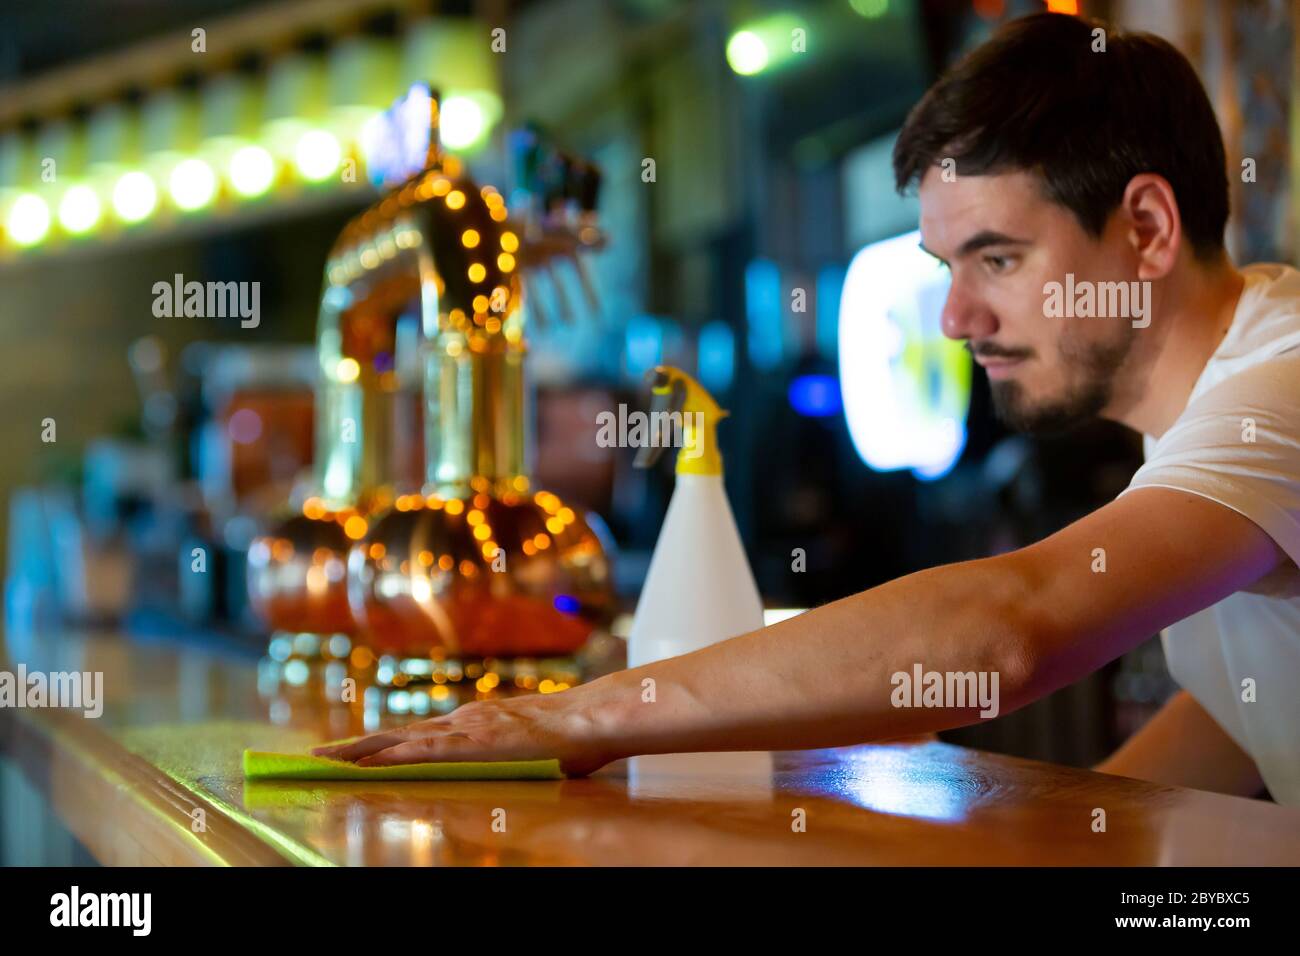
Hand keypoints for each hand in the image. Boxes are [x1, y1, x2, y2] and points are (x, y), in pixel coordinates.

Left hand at [311, 684, 615, 776]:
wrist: (587, 718)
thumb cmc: (569, 737)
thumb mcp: (528, 745)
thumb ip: (505, 750)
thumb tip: (500, 763)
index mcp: (474, 721)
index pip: (417, 733)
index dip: (382, 742)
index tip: (353, 750)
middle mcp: (460, 721)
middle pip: (395, 733)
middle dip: (354, 745)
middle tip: (316, 756)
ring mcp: (462, 730)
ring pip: (397, 740)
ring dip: (357, 751)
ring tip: (322, 761)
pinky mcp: (467, 745)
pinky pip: (417, 754)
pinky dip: (385, 759)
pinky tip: (361, 766)